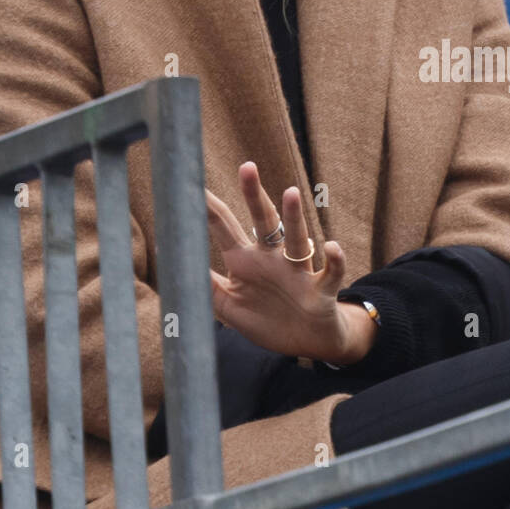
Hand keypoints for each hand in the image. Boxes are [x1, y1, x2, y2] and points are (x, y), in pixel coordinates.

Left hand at [205, 162, 372, 366]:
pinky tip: (331, 247)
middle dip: (254, 195)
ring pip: (296, 239)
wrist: (307, 342)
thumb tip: (174, 267)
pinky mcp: (321, 290)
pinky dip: (334, 260)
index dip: (209, 208)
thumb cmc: (267, 319)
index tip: (192, 183)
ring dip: (294, 217)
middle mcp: (272, 259)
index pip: (224, 228)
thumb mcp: (227, 307)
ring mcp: (297, 272)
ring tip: (289, 193)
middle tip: (246, 166)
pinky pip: (331, 273)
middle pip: (262, 221)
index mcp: (245, 261)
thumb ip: (204, 287)